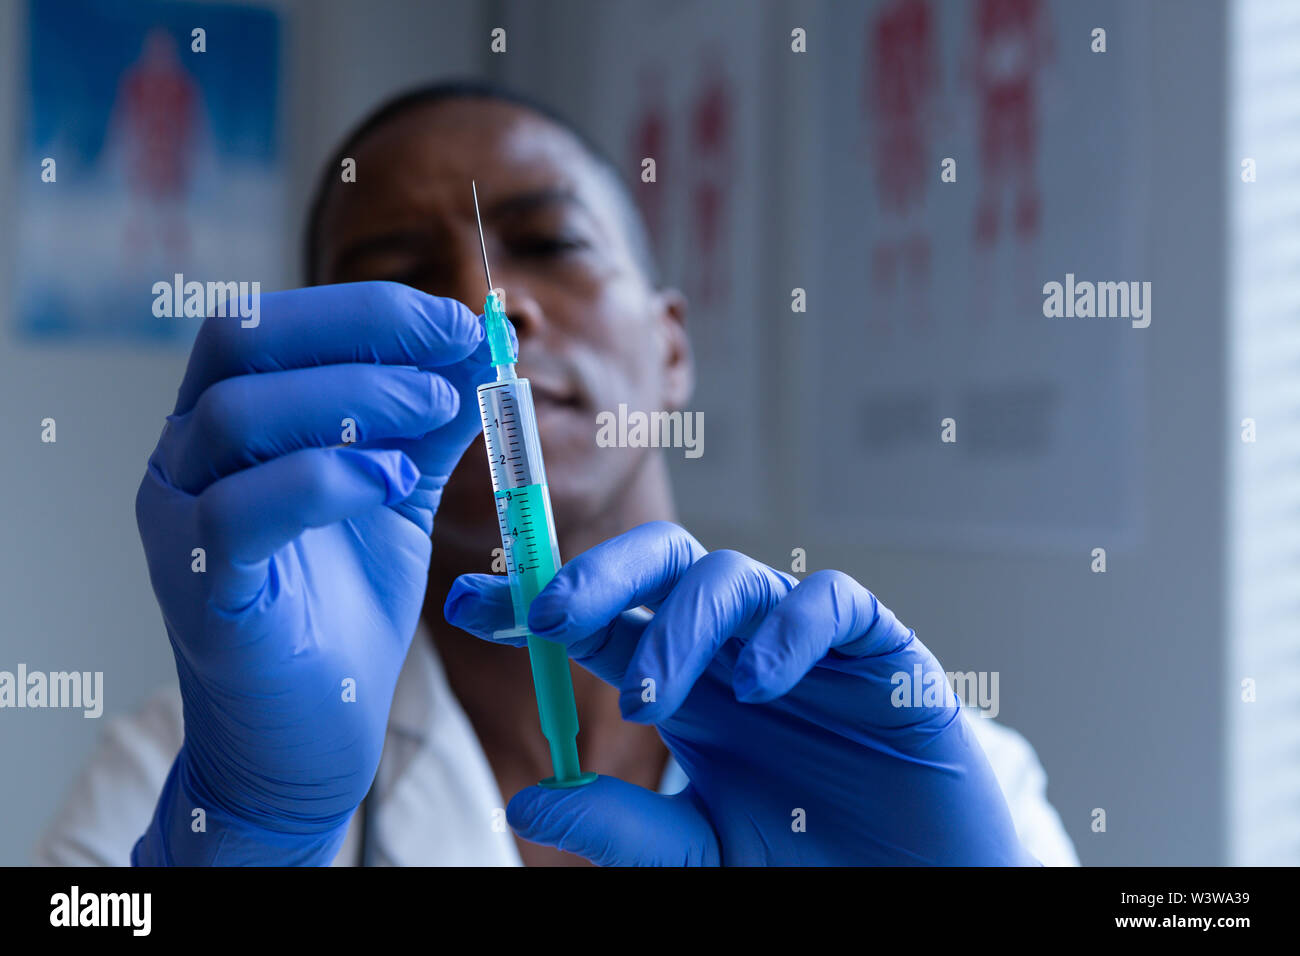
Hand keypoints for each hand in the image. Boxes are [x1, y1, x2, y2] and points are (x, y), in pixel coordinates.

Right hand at [133, 281, 498, 864]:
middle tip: (451, 353)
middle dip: (358, 330)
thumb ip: (428, 424)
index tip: (459, 318)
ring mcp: (179, 522)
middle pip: (239, 341)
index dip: (368, 308)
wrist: (312, 736)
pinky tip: (395, 485)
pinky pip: (240, 511)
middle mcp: (186, 459)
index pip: (272, 323)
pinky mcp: (201, 588)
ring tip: (436, 414)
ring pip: (236, 414)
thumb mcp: (397, 494)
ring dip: (357, 396)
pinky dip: (326, 480)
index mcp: (227, 425)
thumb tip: (482, 344)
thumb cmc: (345, 608)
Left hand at [445, 521, 1035, 865]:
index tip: (469, 604)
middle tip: (548, 616)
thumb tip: (530, 798)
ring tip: (651, 702)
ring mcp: (806, 646)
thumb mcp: (702, 856)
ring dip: (681, 625)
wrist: (921, 894)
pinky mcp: (881, 652)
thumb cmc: (810, 868)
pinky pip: (832, 602)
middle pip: (661, 566)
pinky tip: (760, 684)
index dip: (536, 603)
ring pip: (733, 576)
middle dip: (598, 574)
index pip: (603, 622)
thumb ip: (628, 830)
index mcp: (689, 688)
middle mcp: (736, 651)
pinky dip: (790, 628)